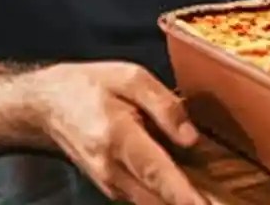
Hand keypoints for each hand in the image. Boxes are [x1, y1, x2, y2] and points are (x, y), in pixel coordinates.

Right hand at [30, 62, 208, 204]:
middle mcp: (112, 169)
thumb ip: (164, 104)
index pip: (157, 173)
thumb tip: (191, 138)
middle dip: (189, 204)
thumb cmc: (89, 86)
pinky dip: (167, 201)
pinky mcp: (113, 190)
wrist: (47, 106)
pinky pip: (146, 202)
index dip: (183, 194)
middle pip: (158, 201)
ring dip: (179, 204)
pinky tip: (190, 195)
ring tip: (214, 200)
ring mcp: (110, 184)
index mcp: (118, 137)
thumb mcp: (129, 77)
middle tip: (223, 202)